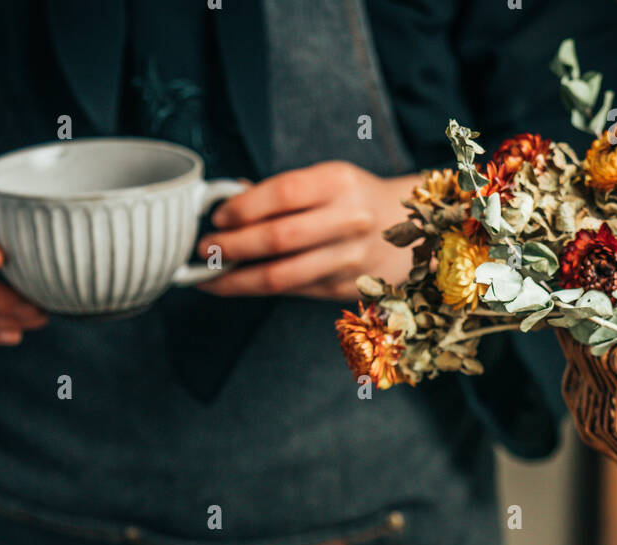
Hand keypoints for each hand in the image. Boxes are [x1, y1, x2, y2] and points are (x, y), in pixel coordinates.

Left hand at [196, 162, 415, 300]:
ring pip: (283, 275)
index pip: (284, 193)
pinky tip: (236, 285)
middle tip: (204, 250)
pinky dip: (259, 290)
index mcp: (340, 182)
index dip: (244, 207)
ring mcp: (349, 260)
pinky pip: (293, 291)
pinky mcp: (344, 288)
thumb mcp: (326, 181)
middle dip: (234, 246)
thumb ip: (281, 194)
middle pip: (279, 239)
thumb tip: (226, 202)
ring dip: (239, 279)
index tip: (217, 218)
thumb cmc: (355, 202)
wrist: (413, 233)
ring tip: (210, 276)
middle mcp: (348, 221)